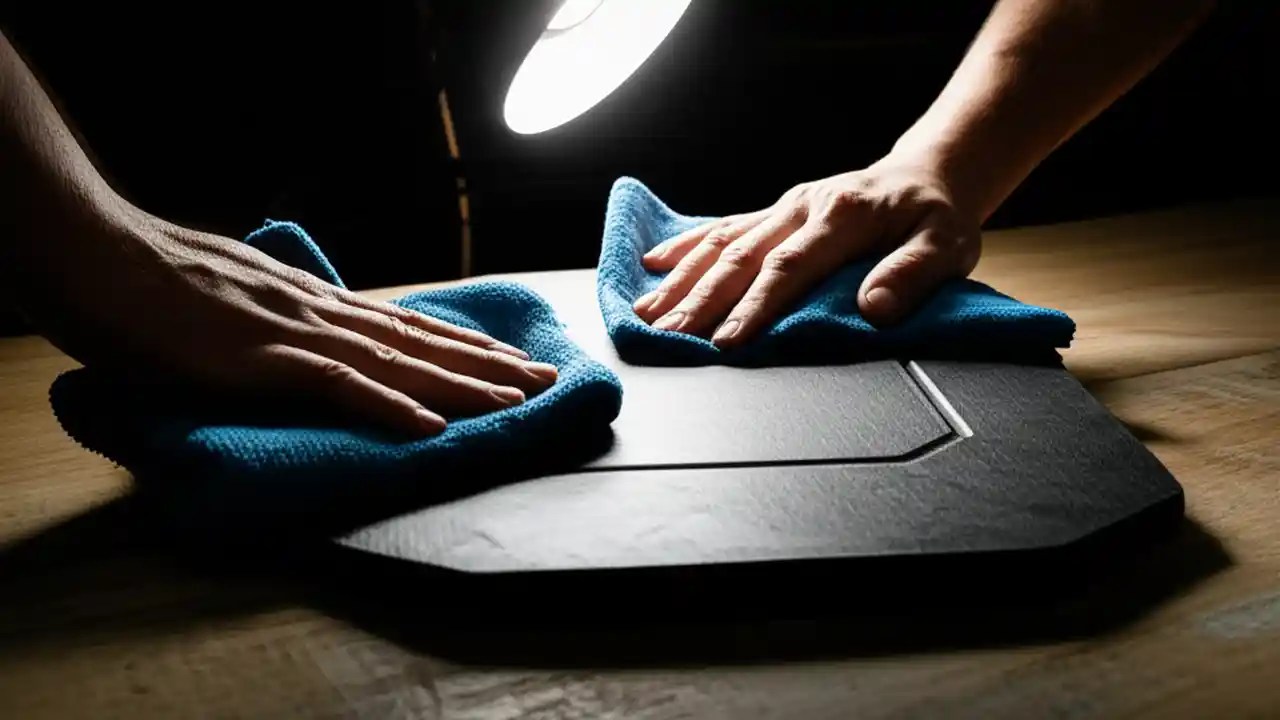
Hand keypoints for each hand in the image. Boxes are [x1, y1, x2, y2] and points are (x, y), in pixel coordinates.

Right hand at [27, 209, 556, 436]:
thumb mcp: (240, 297)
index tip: (512, 359)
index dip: (465, 343)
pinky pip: (338, 386)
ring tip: (517, 401)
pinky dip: (389, 405)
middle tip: (548, 380)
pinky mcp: (263, 361)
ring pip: (398, 362)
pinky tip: (430, 424)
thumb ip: (282, 318)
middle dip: (489, 365)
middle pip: (422, 341)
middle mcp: (322, 314)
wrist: (102, 259)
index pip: (408, 324)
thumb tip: (308, 334)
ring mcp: (296, 335)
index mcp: (316, 303)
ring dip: (462, 384)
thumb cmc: (160, 280)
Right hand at [632, 156, 981, 347]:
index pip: (789, 267)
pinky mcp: (773, 212)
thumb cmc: (935, 218)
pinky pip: (722, 227)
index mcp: (843, 216)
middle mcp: (804, 207)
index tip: (725, 342)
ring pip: (722, 242)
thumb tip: (874, 308)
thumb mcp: (948, 246)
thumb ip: (913, 275)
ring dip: (682, 279)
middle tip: (667, 337)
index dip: (754, 306)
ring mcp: (784, 207)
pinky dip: (685, 246)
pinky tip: (652, 265)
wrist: (926, 177)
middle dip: (700, 300)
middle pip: (741, 257)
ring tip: (647, 313)